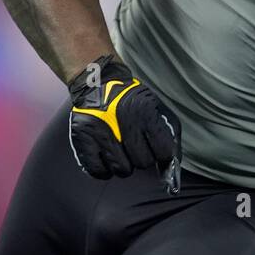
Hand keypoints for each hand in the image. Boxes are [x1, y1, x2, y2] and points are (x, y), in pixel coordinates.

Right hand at [68, 54, 181, 192]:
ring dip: (124, 165)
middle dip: (142, 158)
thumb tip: (172, 165)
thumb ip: (169, 135)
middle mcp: (123, 121)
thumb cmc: (131, 101)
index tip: (157, 150)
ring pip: (122, 170)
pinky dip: (105, 170)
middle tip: (136, 148)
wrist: (98, 83)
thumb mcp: (157, 108)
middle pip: (143, 162)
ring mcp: (101, 131)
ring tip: (121, 152)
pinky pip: (98, 171)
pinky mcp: (82, 139)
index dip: (162, 154)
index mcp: (145, 111)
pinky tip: (107, 159)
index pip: (163, 151)